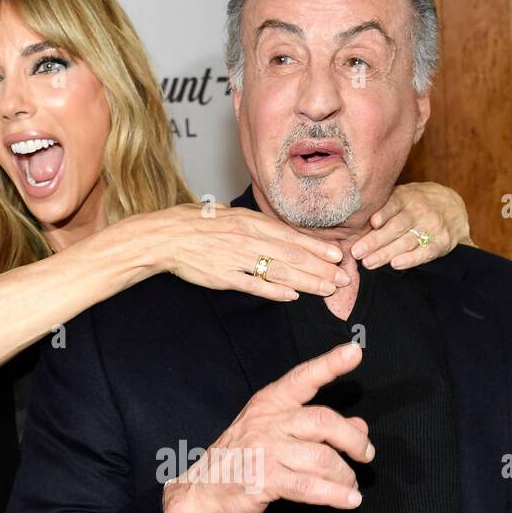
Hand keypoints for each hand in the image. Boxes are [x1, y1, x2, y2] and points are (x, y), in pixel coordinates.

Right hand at [152, 201, 350, 300]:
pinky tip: (292, 296)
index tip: (338, 256)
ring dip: (306, 281)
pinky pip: (254, 285)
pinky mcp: (224, 276)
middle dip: (321, 268)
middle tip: (343, 278)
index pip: (293, 236)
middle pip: (292, 255)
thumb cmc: (200, 223)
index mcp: (253, 222)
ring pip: (279, 271)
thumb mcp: (233, 216)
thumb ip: (258, 227)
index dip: (318, 247)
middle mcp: (249, 239)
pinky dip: (274, 291)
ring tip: (327, 289)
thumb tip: (281, 234)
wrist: (168, 235)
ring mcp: (237, 258)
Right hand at [163, 341, 372, 512]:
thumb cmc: (242, 457)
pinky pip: (310, 486)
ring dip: (345, 474)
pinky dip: (335, 495)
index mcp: (270, 404)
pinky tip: (350, 500)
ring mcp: (266, 451)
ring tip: (350, 484)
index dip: (329, 364)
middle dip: (353, 440)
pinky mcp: (266, 480)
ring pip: (322, 458)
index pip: (302, 378)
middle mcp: (268, 422)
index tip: (354, 352)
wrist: (203, 489)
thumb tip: (359, 426)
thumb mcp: (274, 432)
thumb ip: (316, 427)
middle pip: (324, 421)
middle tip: (366, 454)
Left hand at [350, 181, 472, 270]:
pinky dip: (410, 259)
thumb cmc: (418, 203)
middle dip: (376, 241)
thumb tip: (357, 220)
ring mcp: (432, 226)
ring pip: (407, 242)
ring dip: (386, 253)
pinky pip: (425, 252)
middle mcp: (420, 210)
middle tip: (357, 252)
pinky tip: (396, 264)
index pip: (394, 203)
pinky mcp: (441, 242)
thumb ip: (384, 206)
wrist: (454, 207)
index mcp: (408, 196)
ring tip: (369, 263)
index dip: (384, 213)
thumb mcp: (403, 195)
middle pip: (397, 227)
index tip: (372, 222)